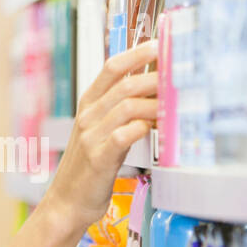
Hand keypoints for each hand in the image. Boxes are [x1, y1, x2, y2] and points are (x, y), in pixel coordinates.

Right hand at [42, 41, 158, 234]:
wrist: (67, 202)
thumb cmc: (90, 166)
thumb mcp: (100, 130)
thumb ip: (120, 110)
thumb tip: (155, 90)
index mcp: (88, 104)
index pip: (112, 67)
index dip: (137, 53)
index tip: (161, 44)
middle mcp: (88, 116)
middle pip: (125, 84)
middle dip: (156, 77)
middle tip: (179, 76)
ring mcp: (91, 137)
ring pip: (127, 107)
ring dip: (155, 104)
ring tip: (173, 105)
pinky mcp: (98, 159)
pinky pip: (123, 136)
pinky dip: (142, 128)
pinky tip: (154, 129)